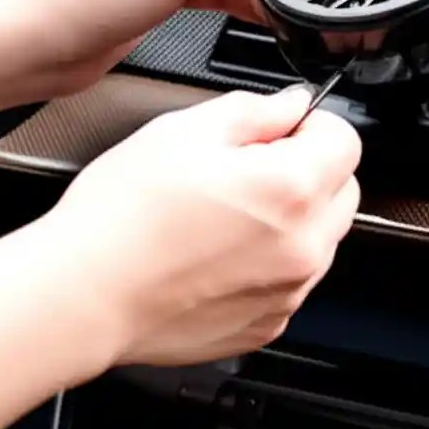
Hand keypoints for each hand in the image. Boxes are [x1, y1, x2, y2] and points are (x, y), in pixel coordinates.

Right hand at [37, 87, 361, 366]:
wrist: (82, 296)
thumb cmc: (120, 218)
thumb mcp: (182, 130)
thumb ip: (254, 110)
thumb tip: (291, 105)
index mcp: (291, 187)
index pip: (346, 139)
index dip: (312, 125)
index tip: (281, 130)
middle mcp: (303, 244)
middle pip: (343, 190)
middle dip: (309, 171)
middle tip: (248, 169)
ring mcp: (288, 290)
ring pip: (321, 238)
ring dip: (294, 219)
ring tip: (224, 215)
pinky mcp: (267, 323)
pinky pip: (291, 280)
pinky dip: (271, 262)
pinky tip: (217, 252)